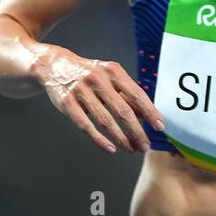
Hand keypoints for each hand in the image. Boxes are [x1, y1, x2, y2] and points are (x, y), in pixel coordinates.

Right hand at [37, 46, 164, 154]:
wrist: (55, 66)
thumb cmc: (89, 74)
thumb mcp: (110, 77)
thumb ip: (126, 94)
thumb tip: (145, 115)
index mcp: (113, 70)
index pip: (137, 94)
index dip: (150, 112)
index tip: (160, 127)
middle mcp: (98, 79)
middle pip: (122, 110)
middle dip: (137, 131)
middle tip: (145, 145)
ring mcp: (81, 91)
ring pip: (105, 120)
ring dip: (121, 138)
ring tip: (131, 149)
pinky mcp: (67, 103)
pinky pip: (86, 125)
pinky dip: (99, 139)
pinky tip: (111, 148)